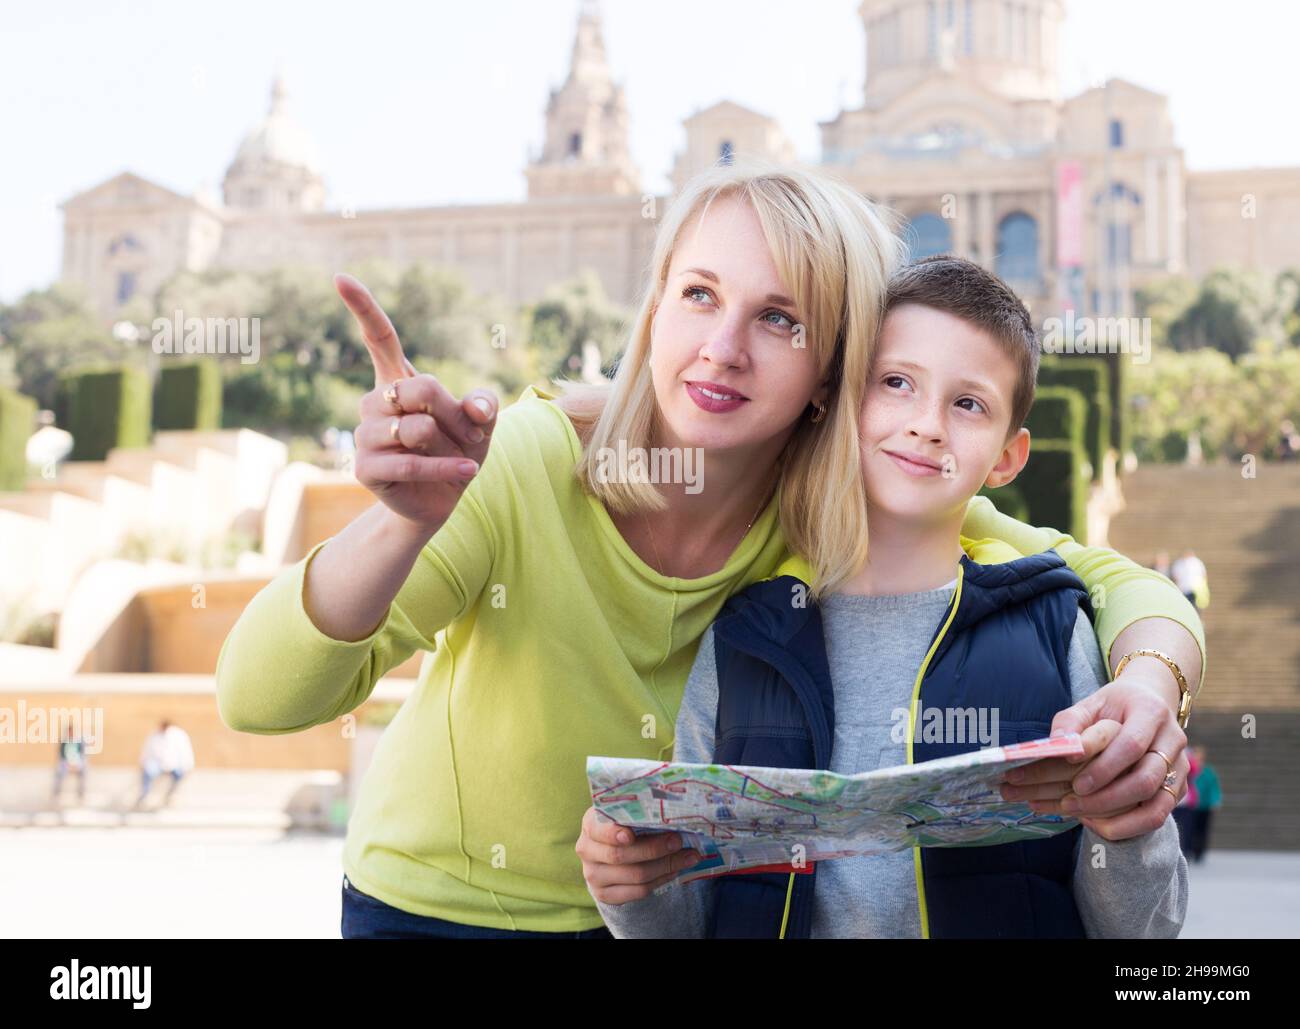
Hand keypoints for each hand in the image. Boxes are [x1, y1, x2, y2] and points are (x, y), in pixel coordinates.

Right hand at [337, 272, 497, 535]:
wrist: (443, 501)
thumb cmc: (459, 451)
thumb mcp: (481, 424)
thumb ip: (484, 405)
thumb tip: (478, 408)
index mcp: (396, 382)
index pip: (379, 339)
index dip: (362, 308)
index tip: (341, 278)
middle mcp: (374, 403)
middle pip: (420, 388)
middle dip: (456, 413)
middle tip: (473, 434)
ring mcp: (365, 435)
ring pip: (417, 428)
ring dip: (452, 444)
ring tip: (463, 457)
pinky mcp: (366, 468)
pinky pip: (410, 462)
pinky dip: (445, 467)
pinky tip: (468, 472)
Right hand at [575, 805, 701, 903]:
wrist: (609, 857)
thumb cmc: (624, 826)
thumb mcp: (625, 814)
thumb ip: (640, 813)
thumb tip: (674, 811)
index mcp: (590, 824)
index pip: (598, 830)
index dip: (613, 834)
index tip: (630, 835)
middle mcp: (586, 850)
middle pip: (620, 855)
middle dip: (653, 848)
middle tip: (678, 841)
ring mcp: (593, 875)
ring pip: (634, 875)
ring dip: (666, 865)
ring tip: (689, 856)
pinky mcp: (605, 895)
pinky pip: (638, 891)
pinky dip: (661, 880)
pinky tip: (675, 870)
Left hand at [998, 669, 1188, 839]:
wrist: (1146, 705)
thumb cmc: (1113, 707)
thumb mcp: (1090, 704)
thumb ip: (1071, 721)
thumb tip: (1057, 745)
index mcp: (1151, 712)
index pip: (1132, 744)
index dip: (1104, 767)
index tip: (1075, 782)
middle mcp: (1173, 741)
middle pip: (1146, 779)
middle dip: (1106, 797)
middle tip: (1070, 802)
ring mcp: (1180, 768)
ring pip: (1157, 805)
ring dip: (1116, 817)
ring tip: (1079, 816)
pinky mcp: (1177, 789)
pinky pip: (1157, 817)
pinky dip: (1127, 826)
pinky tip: (1096, 823)